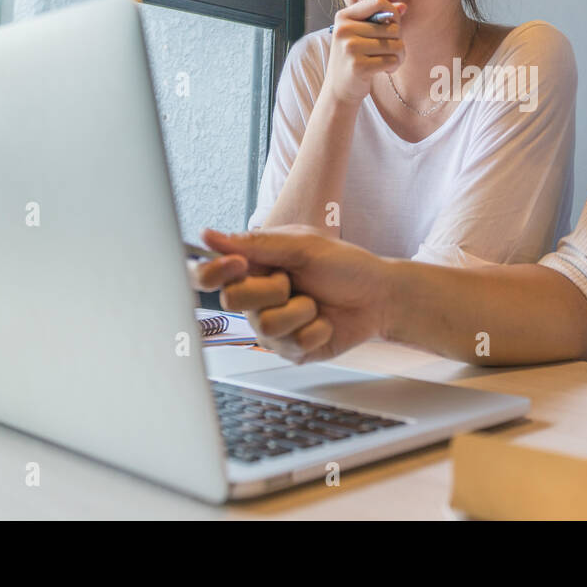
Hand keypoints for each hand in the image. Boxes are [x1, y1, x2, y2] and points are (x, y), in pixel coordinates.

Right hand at [192, 225, 390, 363]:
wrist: (378, 296)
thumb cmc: (345, 266)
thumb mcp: (302, 245)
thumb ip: (256, 243)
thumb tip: (209, 235)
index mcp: (254, 269)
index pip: (207, 275)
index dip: (210, 273)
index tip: (238, 264)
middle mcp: (256, 300)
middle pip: (231, 301)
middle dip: (271, 288)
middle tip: (293, 281)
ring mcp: (272, 328)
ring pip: (265, 326)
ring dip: (301, 310)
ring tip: (316, 303)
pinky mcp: (290, 350)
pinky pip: (292, 344)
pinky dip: (317, 329)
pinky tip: (325, 321)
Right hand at [322, 0, 406, 104]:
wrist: (339, 88)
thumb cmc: (354, 57)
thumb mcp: (362, 33)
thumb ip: (382, 18)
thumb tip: (403, 7)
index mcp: (344, 17)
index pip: (378, 3)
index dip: (393, 14)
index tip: (392, 26)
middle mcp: (344, 30)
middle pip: (392, 27)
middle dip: (398, 41)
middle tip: (389, 51)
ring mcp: (350, 48)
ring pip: (396, 45)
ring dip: (398, 56)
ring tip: (387, 61)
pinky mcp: (358, 66)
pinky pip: (392, 61)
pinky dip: (393, 66)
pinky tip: (384, 70)